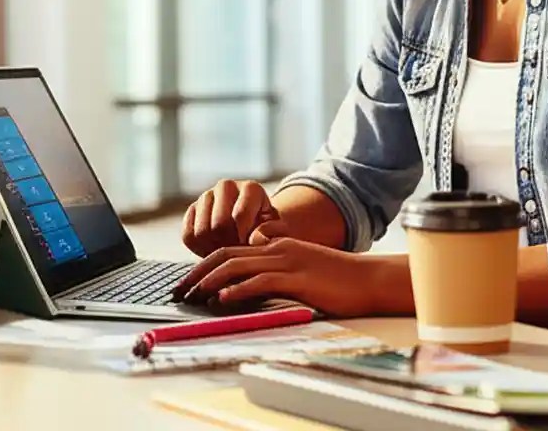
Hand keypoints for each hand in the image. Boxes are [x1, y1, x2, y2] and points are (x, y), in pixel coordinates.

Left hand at [170, 238, 396, 317]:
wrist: (370, 279)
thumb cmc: (338, 281)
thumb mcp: (301, 272)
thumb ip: (276, 276)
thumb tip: (248, 289)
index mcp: (275, 247)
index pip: (228, 252)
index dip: (203, 268)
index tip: (186, 285)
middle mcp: (276, 249)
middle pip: (224, 256)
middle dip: (196, 275)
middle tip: (178, 292)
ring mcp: (286, 261)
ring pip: (236, 266)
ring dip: (209, 282)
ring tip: (192, 296)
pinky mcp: (297, 277)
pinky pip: (260, 281)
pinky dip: (238, 290)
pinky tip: (223, 299)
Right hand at [181, 180, 289, 256]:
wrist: (252, 229)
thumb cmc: (268, 232)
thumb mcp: (278, 232)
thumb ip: (272, 233)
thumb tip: (256, 238)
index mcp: (251, 188)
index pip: (240, 215)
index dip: (244, 238)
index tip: (250, 248)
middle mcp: (226, 186)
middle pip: (219, 224)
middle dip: (229, 244)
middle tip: (237, 252)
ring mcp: (206, 196)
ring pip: (202, 231)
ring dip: (213, 248)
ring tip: (227, 252)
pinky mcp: (191, 210)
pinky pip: (188, 235)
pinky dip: (199, 248)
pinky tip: (214, 249)